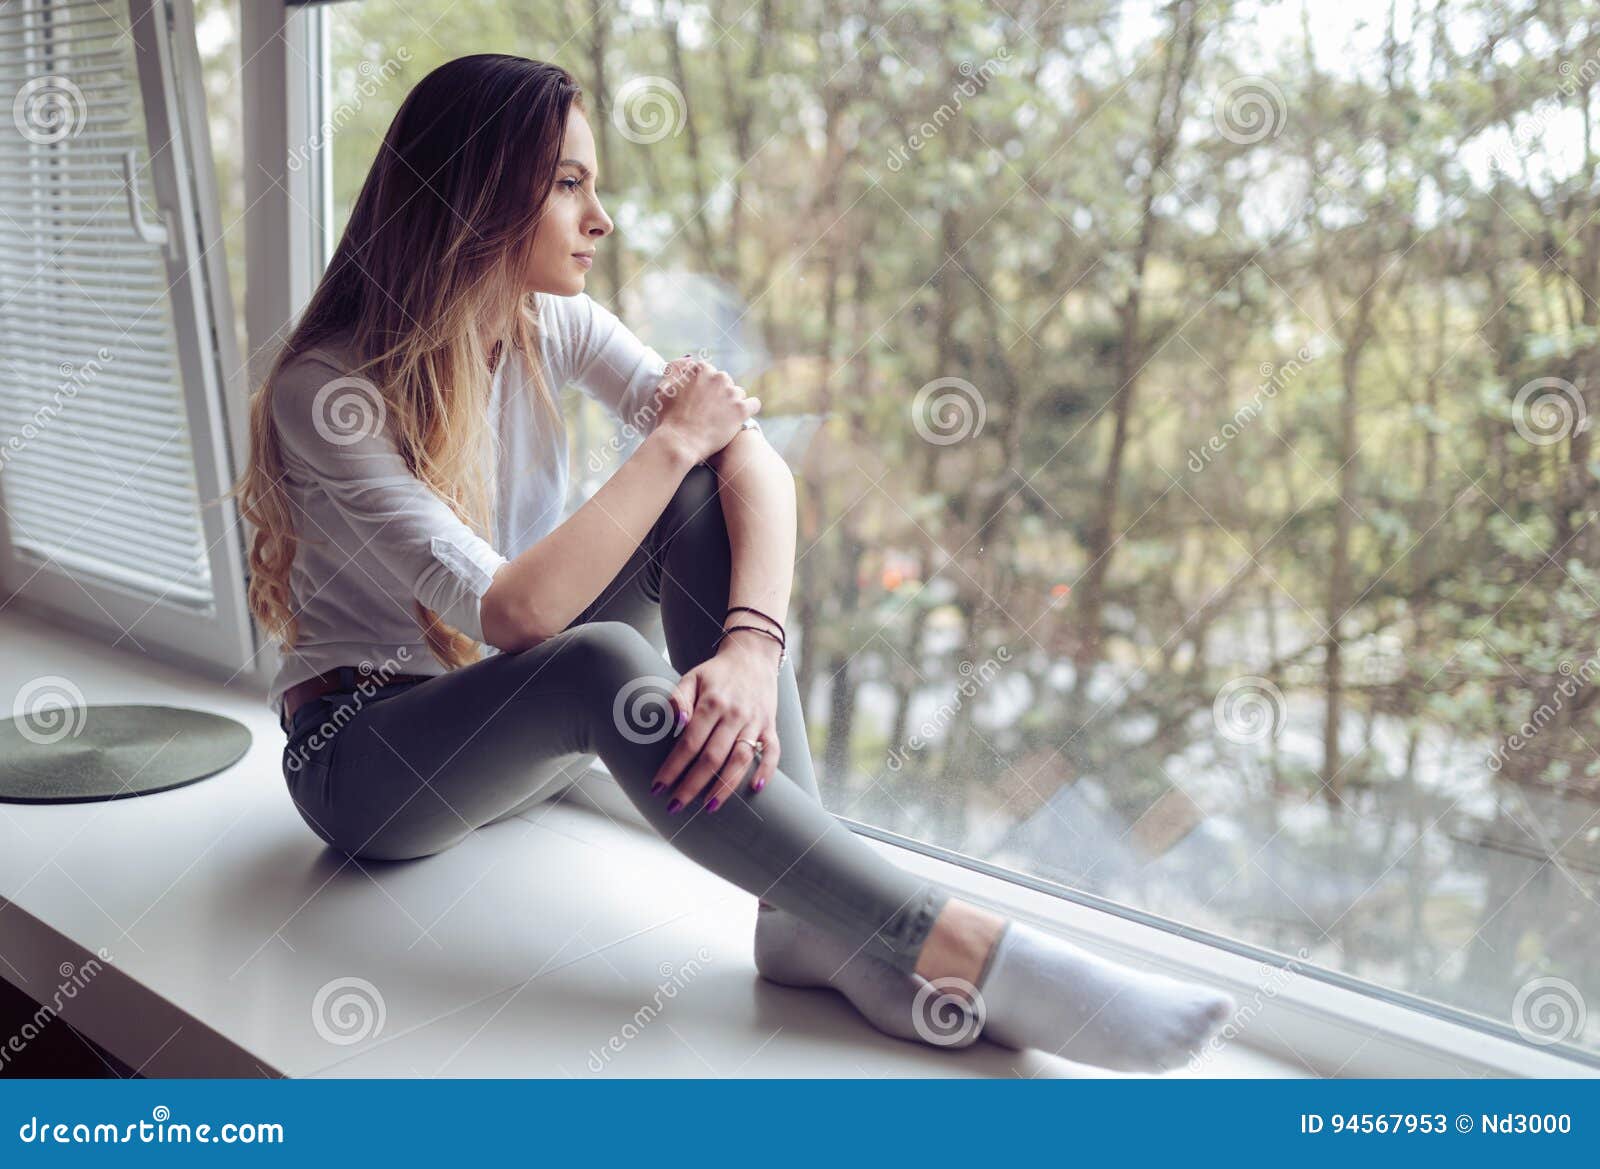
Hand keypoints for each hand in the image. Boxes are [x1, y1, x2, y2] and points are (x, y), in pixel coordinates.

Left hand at [649, 634, 782, 812]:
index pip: (689, 743)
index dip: (673, 767)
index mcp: (712, 703)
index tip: (658, 787)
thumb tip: (677, 722)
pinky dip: (767, 770)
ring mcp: (755, 721)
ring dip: (725, 786)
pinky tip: (756, 788)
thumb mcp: (691, 678)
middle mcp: (735, 714)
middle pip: (712, 757)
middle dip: (692, 785)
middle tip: (675, 806)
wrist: (752, 656)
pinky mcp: (770, 726)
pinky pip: (773, 752)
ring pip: (741, 759)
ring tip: (709, 807)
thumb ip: (678, 699)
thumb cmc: (716, 673)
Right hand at [651, 355, 760, 464]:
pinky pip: (754, 404)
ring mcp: (731, 393)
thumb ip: (675, 369)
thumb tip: (687, 360)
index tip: (700, 400)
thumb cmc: (670, 418)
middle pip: (725, 382)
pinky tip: (740, 418)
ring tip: (721, 418)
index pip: (709, 373)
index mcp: (701, 370)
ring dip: (732, 403)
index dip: (704, 387)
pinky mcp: (741, 409)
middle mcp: (719, 377)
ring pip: (738, 393)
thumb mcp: (664, 388)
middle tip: (710, 411)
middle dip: (719, 394)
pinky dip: (749, 409)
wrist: (681, 442)